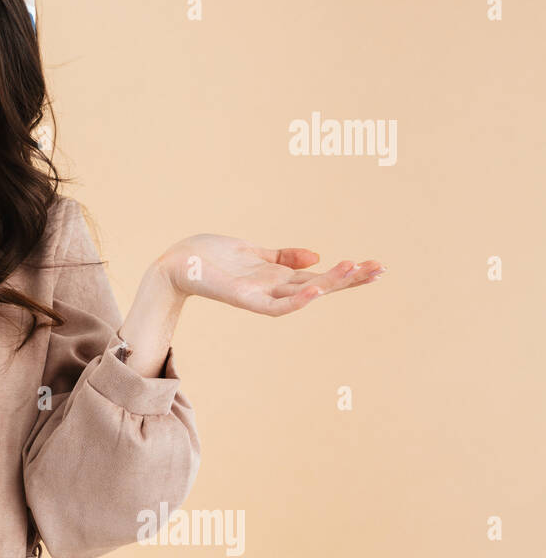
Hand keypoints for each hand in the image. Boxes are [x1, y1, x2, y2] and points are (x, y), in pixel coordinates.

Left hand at [157, 234, 385, 316]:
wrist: (176, 263)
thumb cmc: (210, 257)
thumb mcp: (253, 252)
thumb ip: (283, 257)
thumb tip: (317, 256)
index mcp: (277, 277)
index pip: (320, 276)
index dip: (347, 273)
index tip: (375, 265)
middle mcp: (273, 289)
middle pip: (320, 285)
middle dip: (350, 279)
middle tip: (381, 269)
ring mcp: (260, 295)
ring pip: (303, 293)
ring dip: (330, 284)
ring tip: (356, 269)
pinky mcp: (243, 298)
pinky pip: (275, 305)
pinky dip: (297, 299)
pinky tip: (317, 288)